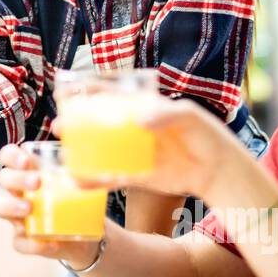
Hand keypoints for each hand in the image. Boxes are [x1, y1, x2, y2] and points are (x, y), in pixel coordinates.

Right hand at [0, 144, 102, 266]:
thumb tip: (73, 154)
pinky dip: (34, 245)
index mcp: (27, 171)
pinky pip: (19, 243)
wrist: (83, 231)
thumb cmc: (76, 197)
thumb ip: (77, 167)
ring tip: (29, 208)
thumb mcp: (79, 180)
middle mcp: (16, 191)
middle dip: (17, 179)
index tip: (27, 161)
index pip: (8, 156)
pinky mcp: (23, 240)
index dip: (11, 156)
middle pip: (4, 178)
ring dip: (10, 206)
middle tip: (37, 183)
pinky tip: (50, 243)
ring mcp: (16, 216)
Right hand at [57, 98, 248, 198]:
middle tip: (57, 127)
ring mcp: (135, 154)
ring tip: (61, 156)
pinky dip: (95, 181)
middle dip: (76, 125)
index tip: (68, 93)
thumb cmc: (206, 135)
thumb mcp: (190, 117)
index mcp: (143, 108)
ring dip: (80, 154)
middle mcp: (134, 130)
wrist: (219, 170)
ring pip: (101, 153)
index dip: (89, 93)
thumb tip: (139, 120)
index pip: (111, 96)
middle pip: (98, 124)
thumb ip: (167, 114)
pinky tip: (78, 183)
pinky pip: (112, 178)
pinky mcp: (139, 177)